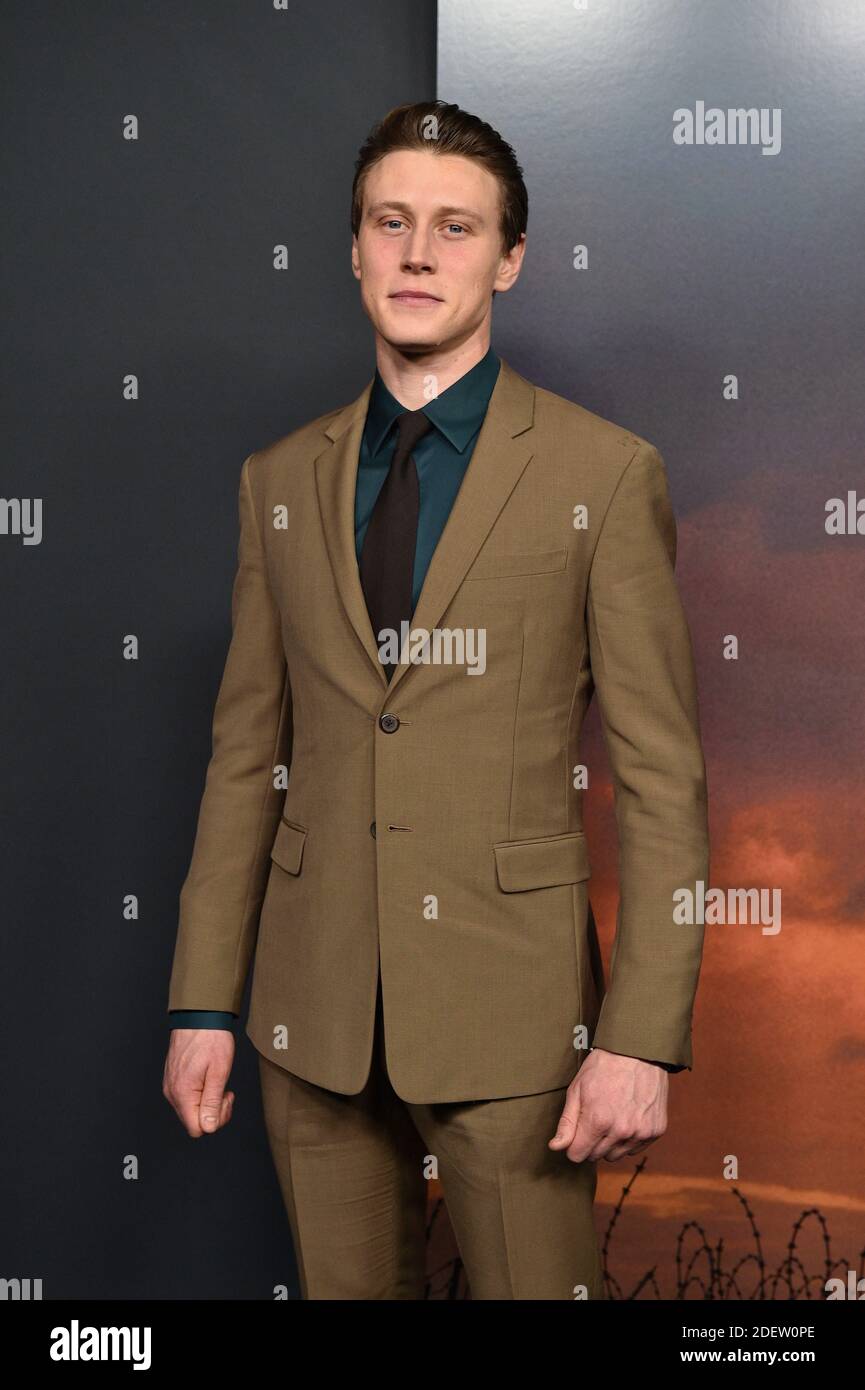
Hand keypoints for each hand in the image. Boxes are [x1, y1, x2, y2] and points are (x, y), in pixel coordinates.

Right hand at [163, 1028, 235, 1137]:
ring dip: (207, 1103)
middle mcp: (172, 1093)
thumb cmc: (211, 1039)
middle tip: (225, 1092)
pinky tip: (208, 1079)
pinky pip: (187, 1099)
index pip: (197, 1129)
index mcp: (183, 1093)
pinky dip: (200, 1094)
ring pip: (190, 1111)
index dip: (215, 1121)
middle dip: (213, 1112)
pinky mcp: (173, 1080)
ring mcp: (170, 1086)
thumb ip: (212, 1102)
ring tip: (217, 1082)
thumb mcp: (219, 1071)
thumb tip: (208, 1128)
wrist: (198, 1016)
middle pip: (193, 1122)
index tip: (225, 1100)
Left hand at [548, 1048, 667, 1162]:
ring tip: (612, 1117)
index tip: (577, 1131)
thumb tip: (555, 1147)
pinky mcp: (655, 1131)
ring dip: (610, 1143)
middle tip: (595, 1117)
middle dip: (591, 1142)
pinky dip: (628, 1139)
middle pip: (596, 1156)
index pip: (577, 1155)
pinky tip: (627, 1117)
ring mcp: (641, 1132)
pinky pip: (634, 1150)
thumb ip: (566, 1123)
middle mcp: (621, 1131)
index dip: (574, 1144)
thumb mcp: (577, 1090)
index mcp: (598, 1121)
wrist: (638, 1052)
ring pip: (615, 1156)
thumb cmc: (604, 1068)